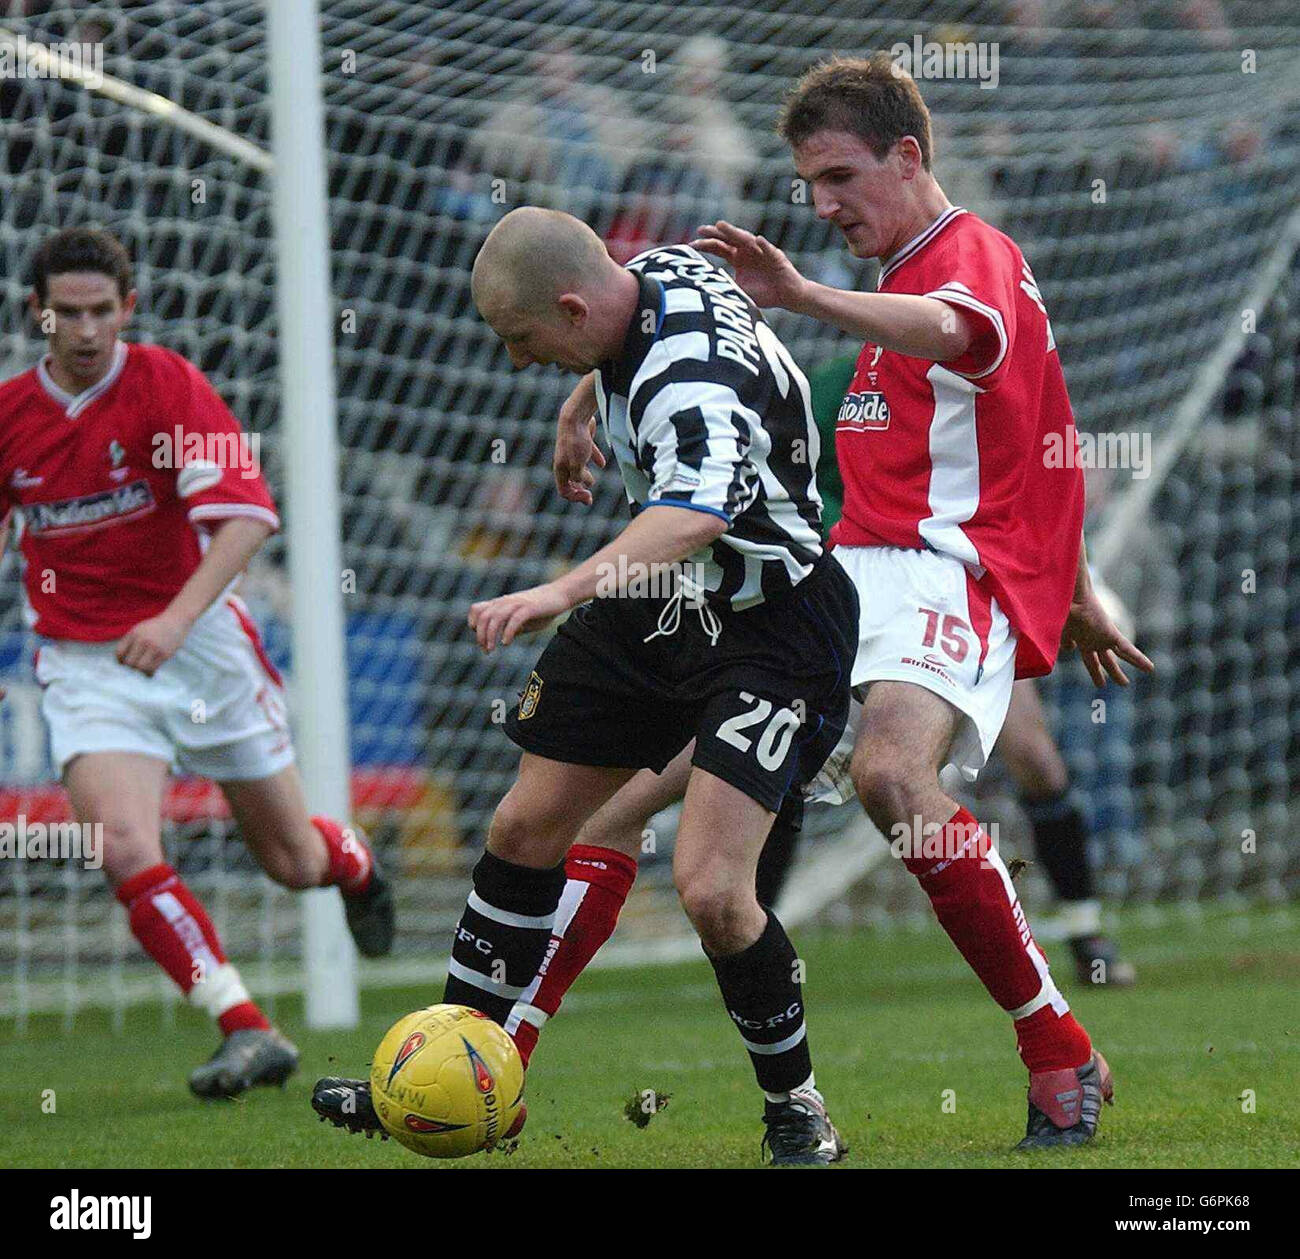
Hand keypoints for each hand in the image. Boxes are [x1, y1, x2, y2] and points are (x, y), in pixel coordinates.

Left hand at [116, 612, 192, 674]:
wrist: (176, 621)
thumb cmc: (156, 627)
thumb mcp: (140, 629)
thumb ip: (130, 642)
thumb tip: (121, 661)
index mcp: (134, 634)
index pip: (119, 653)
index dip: (120, 661)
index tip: (125, 663)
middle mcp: (143, 640)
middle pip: (129, 662)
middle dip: (130, 668)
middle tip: (135, 668)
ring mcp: (154, 647)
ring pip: (140, 668)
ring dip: (140, 672)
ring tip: (143, 670)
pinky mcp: (165, 654)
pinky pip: (152, 669)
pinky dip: (149, 673)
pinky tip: (150, 672)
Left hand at [469, 584, 570, 651]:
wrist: (559, 595)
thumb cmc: (540, 609)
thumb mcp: (521, 619)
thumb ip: (510, 627)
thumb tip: (500, 640)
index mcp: (501, 604)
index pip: (476, 610)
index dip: (473, 624)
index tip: (481, 639)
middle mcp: (505, 602)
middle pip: (483, 616)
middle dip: (480, 635)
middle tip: (486, 650)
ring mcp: (517, 604)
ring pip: (495, 618)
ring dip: (490, 635)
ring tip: (491, 649)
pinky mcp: (529, 608)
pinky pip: (514, 620)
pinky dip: (507, 632)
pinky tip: (506, 643)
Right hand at [554, 411, 605, 505]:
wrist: (575, 417)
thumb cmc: (575, 442)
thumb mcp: (577, 465)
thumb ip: (579, 478)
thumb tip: (585, 484)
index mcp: (560, 469)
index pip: (564, 490)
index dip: (575, 497)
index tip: (588, 497)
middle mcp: (564, 461)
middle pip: (569, 481)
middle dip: (579, 491)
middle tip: (589, 499)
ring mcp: (572, 451)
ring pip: (577, 468)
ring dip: (584, 477)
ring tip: (591, 482)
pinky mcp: (582, 442)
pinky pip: (587, 454)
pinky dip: (594, 459)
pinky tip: (602, 463)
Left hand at [690, 220, 808, 309]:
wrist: (788, 297)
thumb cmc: (765, 294)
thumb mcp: (740, 290)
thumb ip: (726, 284)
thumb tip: (705, 285)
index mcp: (738, 258)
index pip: (719, 248)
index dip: (706, 245)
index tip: (692, 244)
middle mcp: (748, 251)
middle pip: (729, 239)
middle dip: (715, 233)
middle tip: (701, 229)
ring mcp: (762, 252)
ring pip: (746, 240)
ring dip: (734, 232)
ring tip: (722, 225)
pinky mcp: (777, 257)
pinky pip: (769, 250)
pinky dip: (764, 245)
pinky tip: (757, 240)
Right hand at [1061, 588, 1153, 686]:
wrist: (1070, 599)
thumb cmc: (1063, 612)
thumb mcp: (1063, 631)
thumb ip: (1066, 641)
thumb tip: (1069, 649)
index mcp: (1083, 642)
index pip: (1091, 661)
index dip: (1095, 672)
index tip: (1101, 684)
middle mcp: (1095, 641)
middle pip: (1105, 660)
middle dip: (1112, 672)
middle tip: (1120, 684)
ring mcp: (1104, 637)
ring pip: (1121, 656)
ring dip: (1130, 665)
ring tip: (1141, 676)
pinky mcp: (1112, 634)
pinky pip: (1128, 649)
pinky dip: (1138, 659)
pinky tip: (1150, 668)